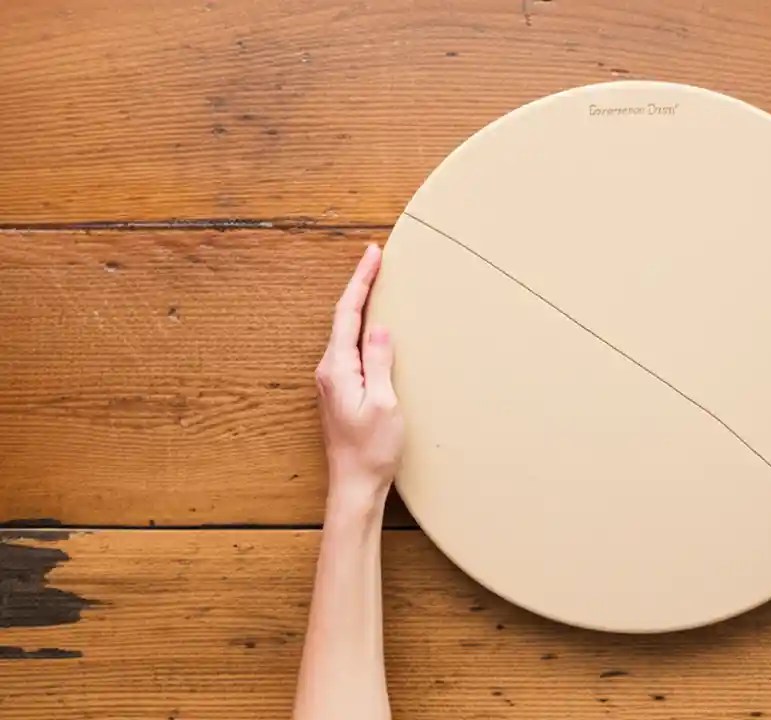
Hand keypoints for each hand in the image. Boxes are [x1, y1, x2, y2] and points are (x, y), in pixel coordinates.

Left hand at [315, 244, 403, 503]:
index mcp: (338, 369)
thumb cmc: (372, 450)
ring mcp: (331, 382)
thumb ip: (380, 361)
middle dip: (360, 286)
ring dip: (360, 307)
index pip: (349, 314)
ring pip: (346, 333)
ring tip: (375, 284)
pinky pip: (350, 350)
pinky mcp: (339, 392)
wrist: (354, 486)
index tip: (372, 254)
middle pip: (344, 318)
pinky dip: (361, 330)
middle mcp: (328, 371)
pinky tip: (373, 327)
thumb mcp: (385, 403)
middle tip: (375, 259)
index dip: (361, 281)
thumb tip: (381, 327)